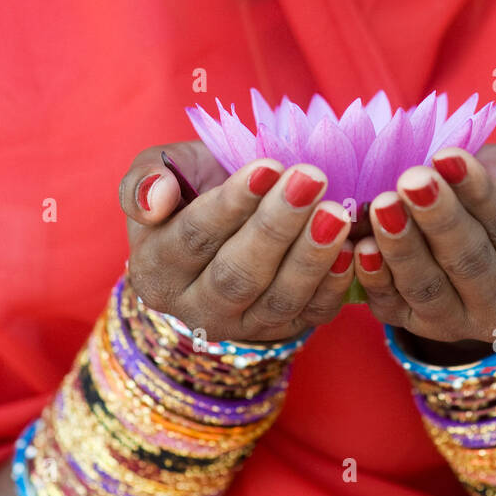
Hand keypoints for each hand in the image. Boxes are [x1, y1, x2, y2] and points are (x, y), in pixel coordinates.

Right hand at [119, 141, 352, 342]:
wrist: (221, 227)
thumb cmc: (191, 190)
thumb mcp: (158, 172)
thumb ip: (144, 181)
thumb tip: (156, 197)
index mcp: (156, 267)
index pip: (193, 237)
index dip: (231, 204)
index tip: (268, 166)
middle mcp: (194, 307)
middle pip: (236, 274)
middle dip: (276, 226)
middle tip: (311, 179)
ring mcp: (242, 326)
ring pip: (277, 299)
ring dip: (310, 256)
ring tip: (337, 212)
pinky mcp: (284, 329)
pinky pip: (312, 315)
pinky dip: (334, 285)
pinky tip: (351, 250)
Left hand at [352, 143, 495, 358]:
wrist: (476, 221)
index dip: (481, 193)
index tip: (449, 156)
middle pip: (470, 263)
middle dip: (438, 218)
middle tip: (412, 179)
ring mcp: (456, 321)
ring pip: (428, 288)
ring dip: (403, 245)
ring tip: (383, 204)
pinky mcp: (413, 324)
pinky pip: (391, 306)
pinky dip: (374, 277)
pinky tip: (361, 245)